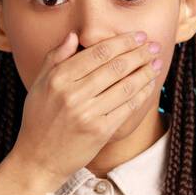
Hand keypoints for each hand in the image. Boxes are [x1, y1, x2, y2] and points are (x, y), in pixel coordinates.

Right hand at [5, 29, 162, 187]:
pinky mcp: (100, 131)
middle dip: (139, 53)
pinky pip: (127, 108)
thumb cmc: (39, 119)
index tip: (138, 35)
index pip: (98, 53)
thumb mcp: (39, 85)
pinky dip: (142, 94)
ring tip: (156, 62)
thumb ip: (55, 57)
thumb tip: (74, 35)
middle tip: (153, 45)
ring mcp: (88, 114)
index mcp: (58, 79)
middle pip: (115, 67)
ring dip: (145, 72)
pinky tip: (149, 85)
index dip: (122, 42)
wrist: (39, 159)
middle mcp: (73, 95)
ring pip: (125, 86)